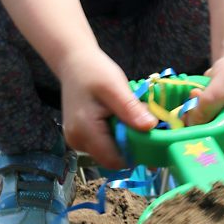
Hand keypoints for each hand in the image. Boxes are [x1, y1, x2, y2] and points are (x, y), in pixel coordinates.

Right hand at [58, 47, 155, 169]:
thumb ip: (130, 109)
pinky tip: (115, 119)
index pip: (114, 160)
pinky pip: (102, 146)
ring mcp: (76, 141)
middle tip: (139, 121)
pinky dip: (114, 136)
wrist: (73, 63)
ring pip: (108, 153)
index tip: (150, 138)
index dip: (135, 153)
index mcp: (84, 130)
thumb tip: (150, 127)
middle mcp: (76, 141)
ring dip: (123, 140)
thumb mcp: (115, 86)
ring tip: (125, 117)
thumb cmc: (93, 71)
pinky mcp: (78, 138)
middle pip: (112, 158)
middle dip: (130, 145)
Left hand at [191, 52, 223, 167]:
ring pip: (212, 141)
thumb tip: (191, 124)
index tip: (206, 135)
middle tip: (193, 112)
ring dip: (197, 123)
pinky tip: (196, 99)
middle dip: (205, 134)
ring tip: (196, 99)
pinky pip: (206, 131)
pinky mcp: (222, 126)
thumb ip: (209, 102)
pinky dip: (196, 118)